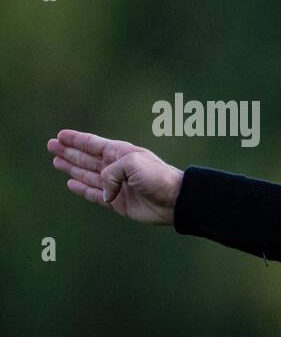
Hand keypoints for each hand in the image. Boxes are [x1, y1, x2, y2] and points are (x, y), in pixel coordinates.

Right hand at [48, 129, 183, 225]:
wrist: (174, 200)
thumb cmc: (156, 177)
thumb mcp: (131, 164)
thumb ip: (109, 174)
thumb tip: (103, 193)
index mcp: (120, 153)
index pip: (92, 144)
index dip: (76, 140)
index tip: (60, 135)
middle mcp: (116, 167)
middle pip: (86, 158)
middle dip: (68, 152)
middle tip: (51, 146)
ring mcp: (115, 185)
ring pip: (87, 174)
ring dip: (71, 168)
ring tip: (56, 162)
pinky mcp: (117, 201)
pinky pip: (94, 193)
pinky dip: (82, 188)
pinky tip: (70, 183)